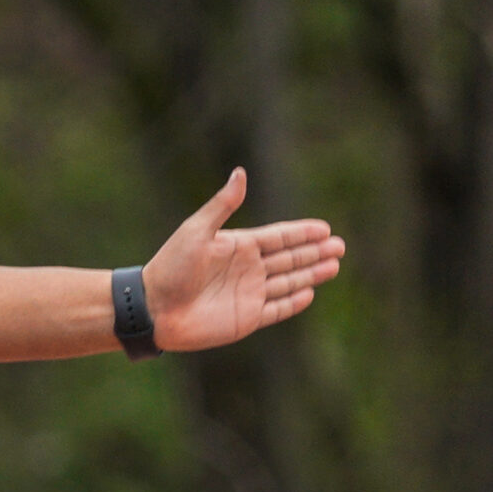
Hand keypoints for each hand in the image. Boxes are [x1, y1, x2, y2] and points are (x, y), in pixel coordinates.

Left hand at [142, 170, 344, 351]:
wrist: (152, 308)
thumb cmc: (170, 267)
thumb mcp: (196, 230)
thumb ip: (222, 205)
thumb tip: (240, 172)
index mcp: (238, 246)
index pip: (278, 237)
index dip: (302, 233)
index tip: (325, 228)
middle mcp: (246, 270)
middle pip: (289, 259)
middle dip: (314, 252)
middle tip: (340, 246)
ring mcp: (247, 294)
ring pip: (288, 282)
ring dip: (311, 274)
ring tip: (334, 265)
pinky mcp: (246, 318)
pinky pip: (276, 309)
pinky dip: (293, 302)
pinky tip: (309, 292)